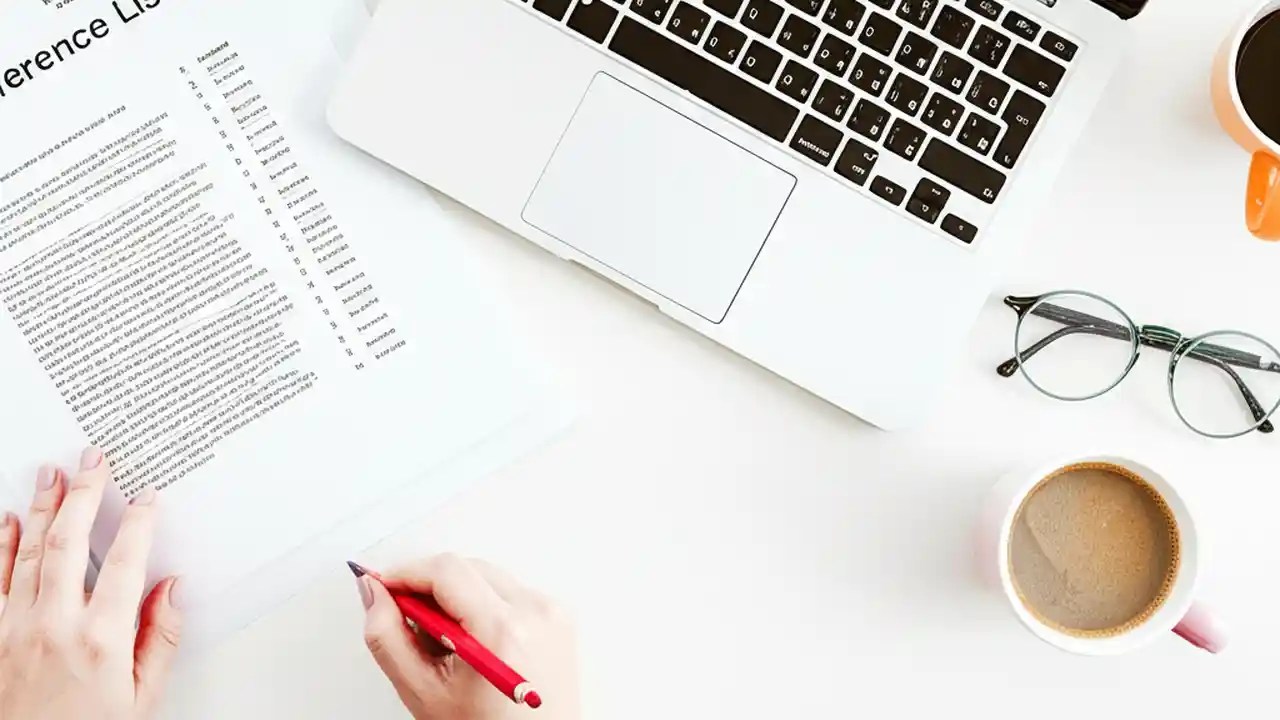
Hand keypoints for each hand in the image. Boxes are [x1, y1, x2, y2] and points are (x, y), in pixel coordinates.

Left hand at [0, 447, 182, 719]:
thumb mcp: (142, 696)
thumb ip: (161, 638)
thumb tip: (173, 590)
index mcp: (102, 638)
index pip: (128, 561)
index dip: (139, 522)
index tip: (147, 497)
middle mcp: (54, 625)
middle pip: (70, 542)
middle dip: (83, 493)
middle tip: (92, 459)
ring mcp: (14, 629)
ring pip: (28, 552)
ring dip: (42, 507)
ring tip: (52, 473)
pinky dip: (0, 544)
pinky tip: (9, 520)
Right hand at [358, 554, 579, 719]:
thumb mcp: (423, 691)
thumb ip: (388, 637)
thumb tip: (373, 592)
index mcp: (502, 630)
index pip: (445, 570)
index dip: (406, 573)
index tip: (384, 586)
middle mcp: (534, 612)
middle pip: (466, 567)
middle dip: (430, 587)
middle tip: (412, 624)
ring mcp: (551, 612)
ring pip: (487, 576)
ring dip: (458, 597)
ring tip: (448, 643)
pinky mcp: (558, 615)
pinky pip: (509, 591)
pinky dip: (484, 606)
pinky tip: (476, 642)